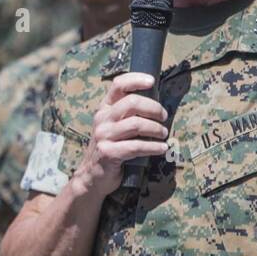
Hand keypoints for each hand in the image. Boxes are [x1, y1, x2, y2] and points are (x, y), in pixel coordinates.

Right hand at [70, 72, 170, 196]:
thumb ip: (128, 114)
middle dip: (154, 108)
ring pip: (136, 124)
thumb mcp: (113, 127)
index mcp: (104, 108)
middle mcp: (102, 119)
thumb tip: (156, 104)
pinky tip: (162, 148)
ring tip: (164, 134)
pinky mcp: (108, 153)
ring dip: (156, 129)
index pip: (118, 85)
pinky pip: (136, 146)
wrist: (92, 176)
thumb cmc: (110, 148)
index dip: (136, 79)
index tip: (152, 82)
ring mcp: (103, 136)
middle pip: (132, 102)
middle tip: (164, 116)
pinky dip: (153, 147)